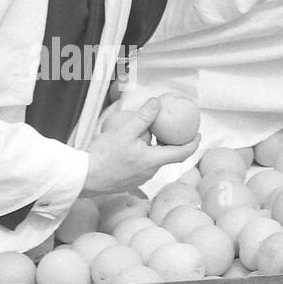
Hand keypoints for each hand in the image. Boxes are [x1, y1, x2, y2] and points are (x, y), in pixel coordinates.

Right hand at [81, 98, 198, 195]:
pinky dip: (143, 153)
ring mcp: (140, 178)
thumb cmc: (103, 156)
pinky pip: (141, 164)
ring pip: (153, 160)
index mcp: (154, 161)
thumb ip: (143, 117)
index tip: (198, 133)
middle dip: (173, 142)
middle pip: (167, 156)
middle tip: (175, 129)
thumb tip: (157, 103)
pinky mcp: (129, 180)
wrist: (84, 178)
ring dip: (155, 147)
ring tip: (150, 132)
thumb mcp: (124, 131)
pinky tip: (132, 144)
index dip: (193, 143)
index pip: (183, 153)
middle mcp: (150, 172)